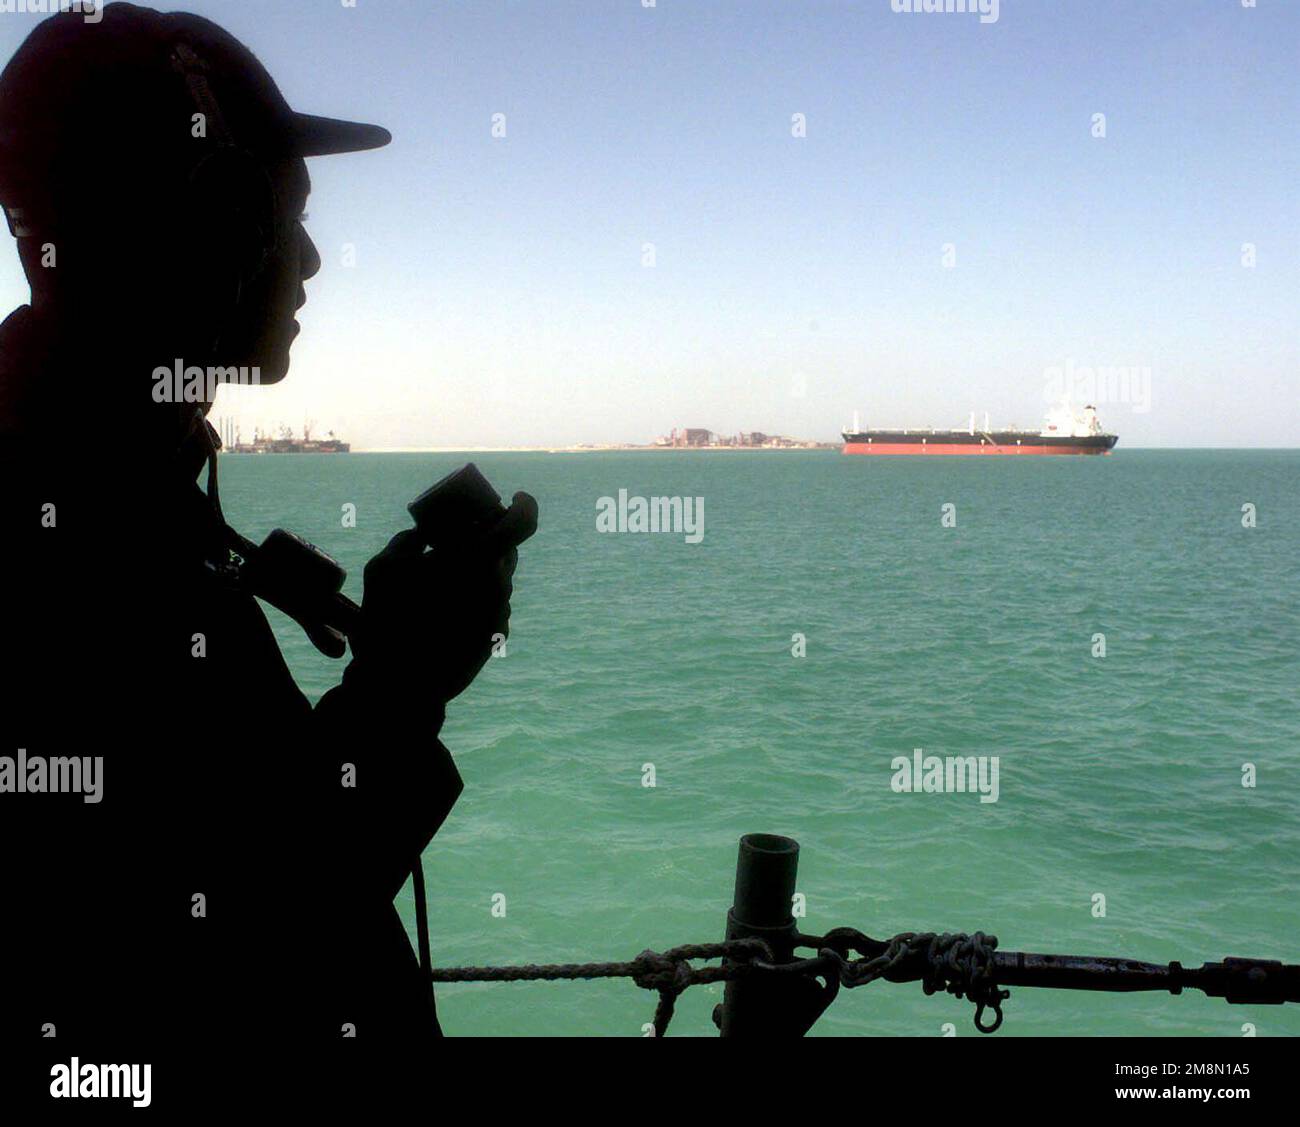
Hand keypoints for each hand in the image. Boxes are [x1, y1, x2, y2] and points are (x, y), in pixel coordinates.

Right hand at [348, 492, 537, 705]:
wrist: (400, 687)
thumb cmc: (388, 621)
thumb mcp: (384, 567)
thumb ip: (411, 538)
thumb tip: (428, 531)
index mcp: (477, 561)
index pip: (522, 521)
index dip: (524, 505)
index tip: (514, 498)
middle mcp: (498, 586)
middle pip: (507, 550)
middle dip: (487, 541)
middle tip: (461, 540)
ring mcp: (500, 614)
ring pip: (498, 579)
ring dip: (478, 573)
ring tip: (443, 582)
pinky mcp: (497, 636)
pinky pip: (491, 606)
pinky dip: (475, 600)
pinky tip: (445, 613)